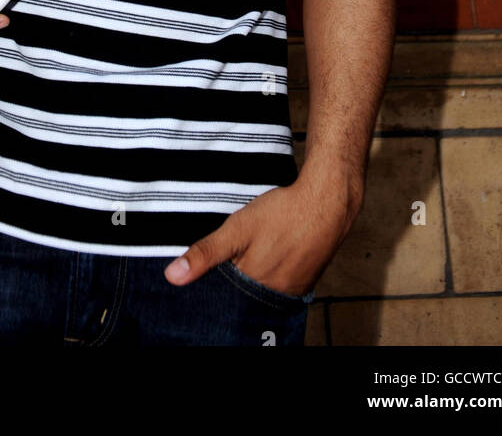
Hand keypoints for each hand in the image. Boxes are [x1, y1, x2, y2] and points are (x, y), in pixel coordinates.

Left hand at [163, 172, 359, 294]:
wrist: (328, 202)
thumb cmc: (283, 213)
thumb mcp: (237, 228)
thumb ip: (205, 253)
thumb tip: (173, 277)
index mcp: (254, 286)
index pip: (224, 298)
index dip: (213, 285)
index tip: (210, 271)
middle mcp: (274, 294)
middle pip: (244, 297)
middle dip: (233, 283)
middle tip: (234, 256)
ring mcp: (292, 289)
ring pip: (262, 292)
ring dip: (252, 279)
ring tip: (250, 256)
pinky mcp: (305, 281)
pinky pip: (281, 286)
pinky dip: (271, 276)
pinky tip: (269, 257)